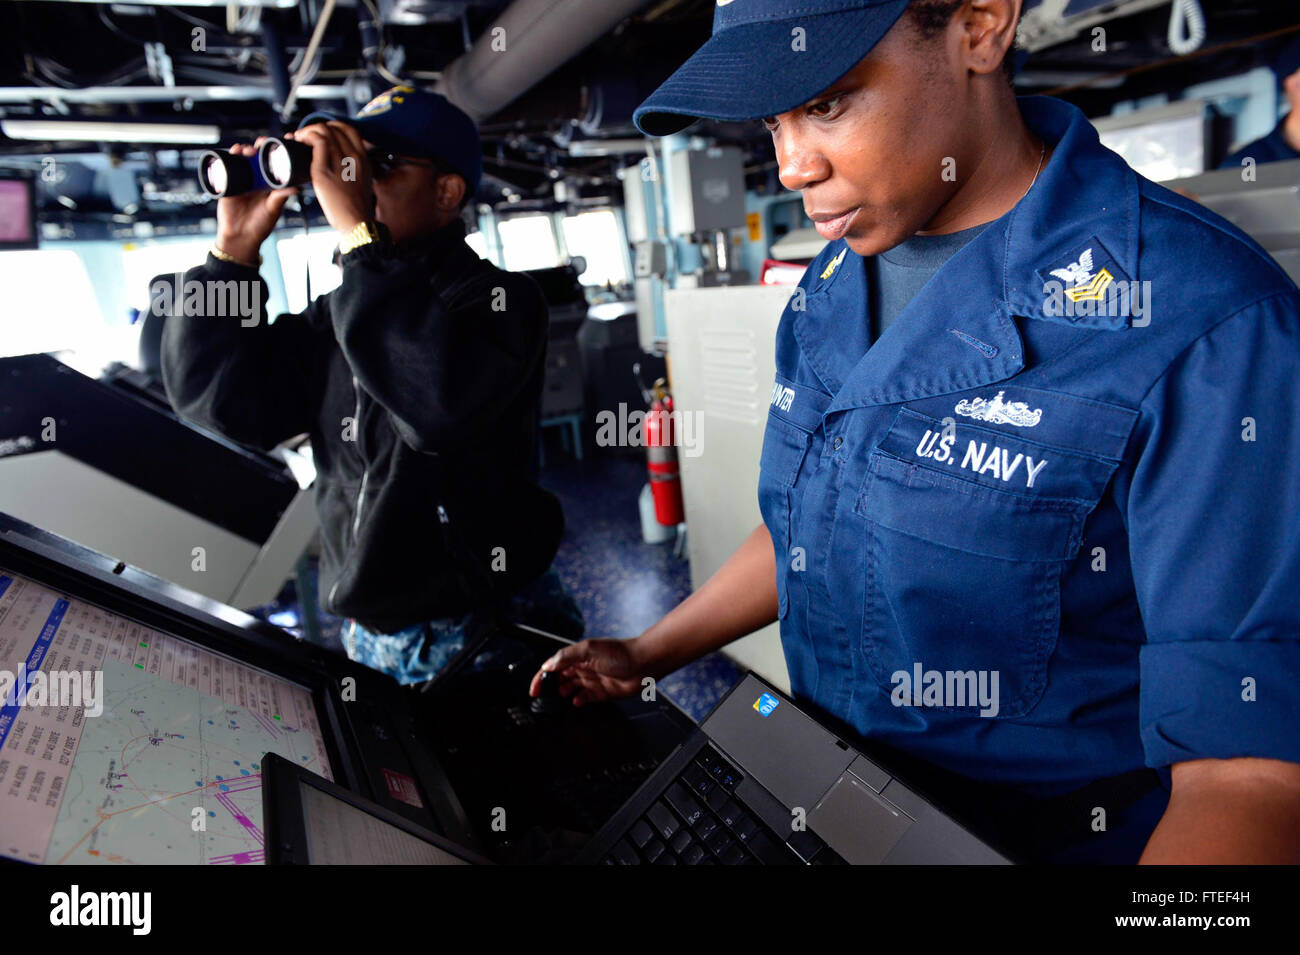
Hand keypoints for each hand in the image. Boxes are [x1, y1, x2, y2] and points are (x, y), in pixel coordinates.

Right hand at [215, 137, 296, 263]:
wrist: (240, 237)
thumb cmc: (260, 225)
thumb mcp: (273, 209)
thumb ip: (281, 198)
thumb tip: (297, 188)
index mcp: (269, 183)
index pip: (275, 162)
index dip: (279, 151)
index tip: (286, 140)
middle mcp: (256, 178)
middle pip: (258, 156)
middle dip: (260, 146)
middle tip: (263, 143)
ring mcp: (241, 179)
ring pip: (242, 158)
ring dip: (245, 149)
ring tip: (248, 149)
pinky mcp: (227, 183)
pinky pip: (227, 166)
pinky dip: (230, 156)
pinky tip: (234, 151)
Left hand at [289, 121, 372, 234]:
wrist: (358, 224)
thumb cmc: (357, 209)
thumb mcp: (362, 183)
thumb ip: (354, 171)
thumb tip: (342, 167)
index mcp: (364, 160)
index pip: (350, 131)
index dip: (334, 127)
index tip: (324, 133)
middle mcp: (354, 158)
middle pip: (335, 129)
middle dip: (318, 128)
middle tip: (306, 136)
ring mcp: (340, 163)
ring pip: (324, 132)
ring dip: (308, 131)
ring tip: (299, 138)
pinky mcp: (325, 171)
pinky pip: (317, 143)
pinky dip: (307, 137)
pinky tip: (299, 142)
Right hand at [528, 637, 648, 706]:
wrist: (645, 664)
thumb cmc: (620, 652)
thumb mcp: (589, 650)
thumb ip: (566, 657)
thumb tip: (547, 665)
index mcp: (578, 655)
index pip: (553, 666)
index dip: (541, 677)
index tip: (534, 689)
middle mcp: (583, 667)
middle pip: (560, 679)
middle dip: (551, 687)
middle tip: (545, 696)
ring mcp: (592, 680)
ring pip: (571, 689)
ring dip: (564, 693)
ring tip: (561, 697)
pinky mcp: (602, 692)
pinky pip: (585, 698)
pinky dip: (579, 701)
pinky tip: (576, 701)